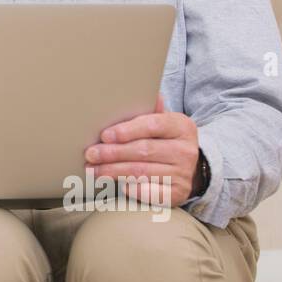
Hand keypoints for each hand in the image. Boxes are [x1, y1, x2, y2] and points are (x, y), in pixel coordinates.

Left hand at [83, 94, 199, 206]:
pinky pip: (152, 192)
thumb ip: (150, 109)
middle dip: (113, 153)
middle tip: (90, 154)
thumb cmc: (166, 140)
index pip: (152, 125)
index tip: (104, 135)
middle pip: (144, 150)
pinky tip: (118, 185)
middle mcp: (186, 150)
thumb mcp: (164, 122)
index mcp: (182, 126)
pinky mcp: (179, 194)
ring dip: (114, 171)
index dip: (126, 130)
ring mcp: (183, 173)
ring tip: (93, 170)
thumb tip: (143, 88)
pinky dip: (134, 189)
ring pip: (142, 172)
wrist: (191, 168)